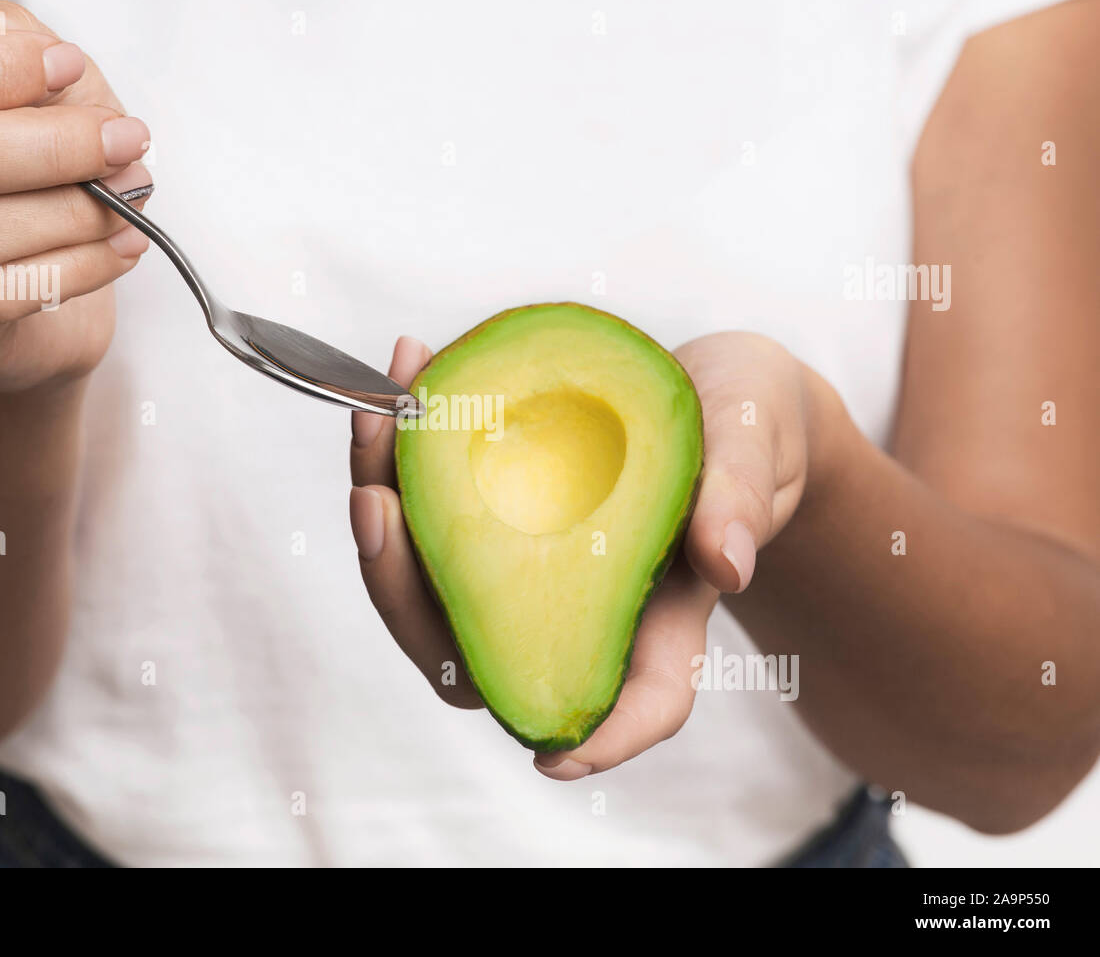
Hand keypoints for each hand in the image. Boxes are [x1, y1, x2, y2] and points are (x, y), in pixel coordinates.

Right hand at [0, 0, 152, 392]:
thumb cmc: (41, 183)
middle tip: (125, 141)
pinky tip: (122, 247)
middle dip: (41, 146)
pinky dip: (72, 269)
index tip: (72, 68)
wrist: (48, 304)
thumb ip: (10, 46)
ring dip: (60, 214)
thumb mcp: (44, 96)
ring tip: (128, 202)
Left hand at [349, 331, 814, 776]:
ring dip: (385, 502)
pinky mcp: (498, 517)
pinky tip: (405, 371)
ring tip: (375, 411)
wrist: (715, 392)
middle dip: (406, 586)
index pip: (641, 702)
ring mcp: (529, 567)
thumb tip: (728, 563)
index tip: (557, 760)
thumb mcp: (756, 439)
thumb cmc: (747, 426)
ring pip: (437, 581)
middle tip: (375, 499)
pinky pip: (435, 508)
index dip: (603, 741)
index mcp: (659, 612)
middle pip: (486, 649)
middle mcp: (578, 605)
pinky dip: (407, 448)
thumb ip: (742, 493)